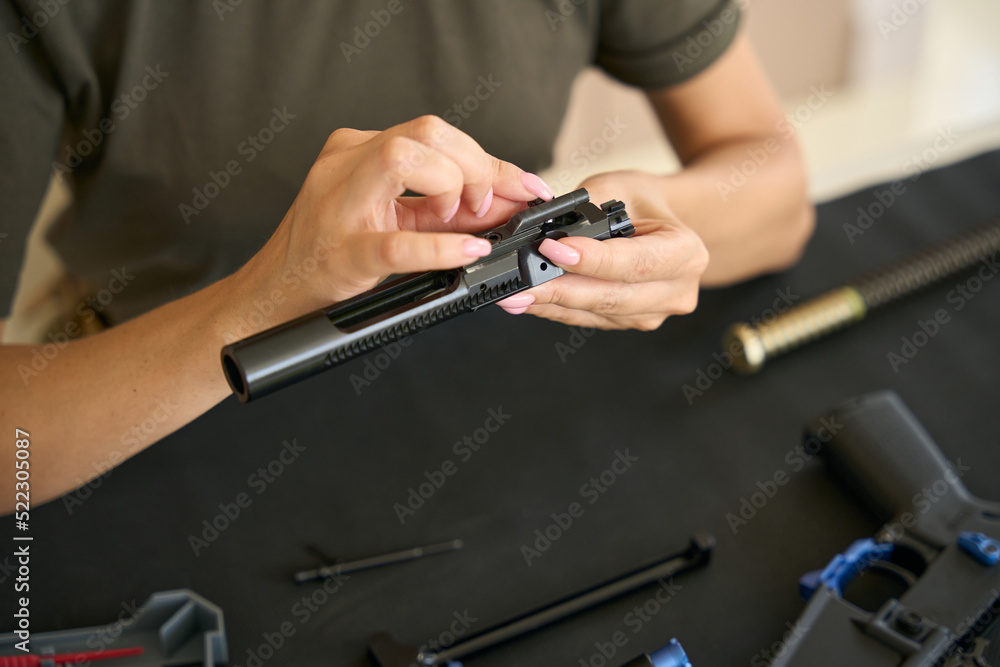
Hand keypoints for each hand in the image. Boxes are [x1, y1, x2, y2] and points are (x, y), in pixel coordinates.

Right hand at [230, 115, 553, 322]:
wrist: (273, 295)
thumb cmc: (330, 257)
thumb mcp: (393, 223)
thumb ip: (448, 212)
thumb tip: (507, 204)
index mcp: (357, 151)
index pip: (435, 133)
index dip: (489, 158)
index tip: (525, 185)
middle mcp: (344, 166)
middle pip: (426, 133)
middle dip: (475, 166)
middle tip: (486, 206)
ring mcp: (337, 206)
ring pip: (404, 159)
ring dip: (453, 187)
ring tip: (464, 220)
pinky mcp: (339, 253)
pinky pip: (395, 242)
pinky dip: (440, 247)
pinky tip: (468, 252)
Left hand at [495, 171, 708, 329]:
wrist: (665, 224)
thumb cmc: (645, 202)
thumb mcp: (620, 187)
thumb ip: (587, 207)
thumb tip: (543, 225)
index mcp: (686, 253)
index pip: (634, 262)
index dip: (592, 260)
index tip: (553, 249)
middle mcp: (676, 290)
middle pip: (611, 296)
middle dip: (560, 289)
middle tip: (521, 284)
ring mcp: (652, 312)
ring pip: (595, 312)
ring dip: (551, 304)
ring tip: (514, 294)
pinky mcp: (627, 322)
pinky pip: (587, 319)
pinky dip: (555, 310)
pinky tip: (528, 301)